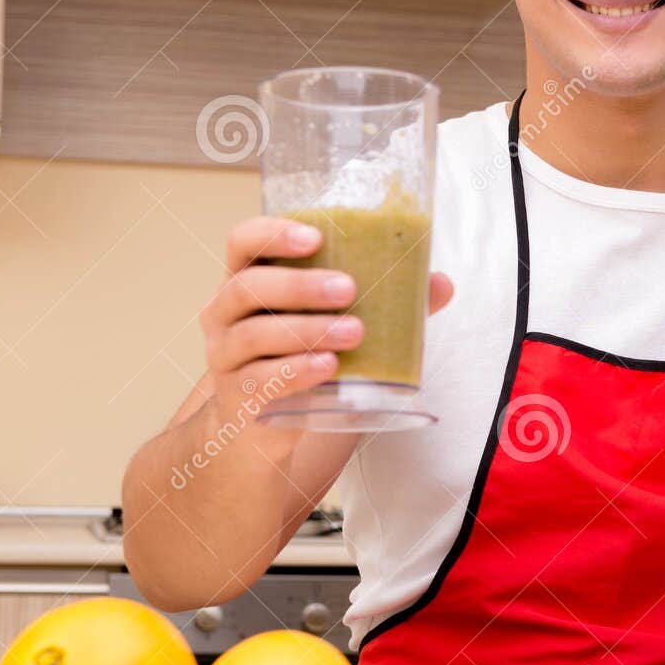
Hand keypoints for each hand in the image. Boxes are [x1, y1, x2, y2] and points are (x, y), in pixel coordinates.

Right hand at [198, 216, 452, 444]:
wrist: (260, 430)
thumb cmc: (299, 356)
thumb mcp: (330, 321)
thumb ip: (384, 301)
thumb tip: (440, 283)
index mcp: (247, 280)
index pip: (243, 242)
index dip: (272, 234)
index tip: (315, 237)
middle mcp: (224, 313)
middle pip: (249, 288)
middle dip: (300, 285)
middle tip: (348, 289)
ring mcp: (224, 356)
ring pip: (255, 334)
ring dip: (308, 330)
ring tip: (353, 332)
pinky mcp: (237, 397)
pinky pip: (261, 380)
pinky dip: (296, 371)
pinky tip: (328, 368)